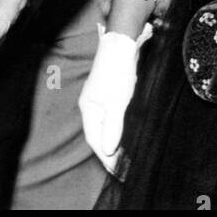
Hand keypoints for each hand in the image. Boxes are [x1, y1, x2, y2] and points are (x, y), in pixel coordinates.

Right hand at [78, 22, 151, 172]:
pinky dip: (119, 129)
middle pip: (98, 134)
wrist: (123, 44)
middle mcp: (92, 105)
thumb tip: (107, 151)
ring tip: (127, 157)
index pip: (94, 139)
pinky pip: (113, 117)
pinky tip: (128, 134)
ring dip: (115, 141)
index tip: (117, 172)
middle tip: (124, 169)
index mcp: (88, 107)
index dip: (105, 157)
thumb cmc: (117, 72)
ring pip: (106, 126)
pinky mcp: (111, 94)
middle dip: (109, 152)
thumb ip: (112, 127)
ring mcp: (101, 99)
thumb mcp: (116, 102)